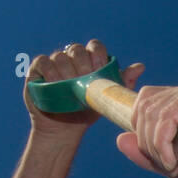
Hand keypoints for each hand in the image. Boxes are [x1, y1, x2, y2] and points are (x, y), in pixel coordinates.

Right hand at [24, 40, 144, 143]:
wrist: (66, 130)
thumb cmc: (87, 111)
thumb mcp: (106, 97)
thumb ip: (121, 81)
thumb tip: (140, 67)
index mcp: (89, 61)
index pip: (95, 46)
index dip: (97, 53)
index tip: (100, 67)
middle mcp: (71, 59)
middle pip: (77, 49)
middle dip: (83, 63)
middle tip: (85, 79)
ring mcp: (54, 64)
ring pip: (60, 57)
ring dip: (66, 70)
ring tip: (70, 86)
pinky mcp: (37, 71)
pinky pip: (42, 62)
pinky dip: (48, 70)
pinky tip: (55, 83)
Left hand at [116, 76, 177, 177]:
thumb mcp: (176, 165)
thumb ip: (149, 154)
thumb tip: (120, 139)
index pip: (145, 100)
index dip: (140, 129)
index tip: (158, 157)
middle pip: (144, 103)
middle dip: (145, 140)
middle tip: (167, 165)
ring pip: (152, 110)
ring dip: (154, 145)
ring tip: (173, 165)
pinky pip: (168, 116)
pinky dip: (163, 142)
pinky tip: (176, 160)